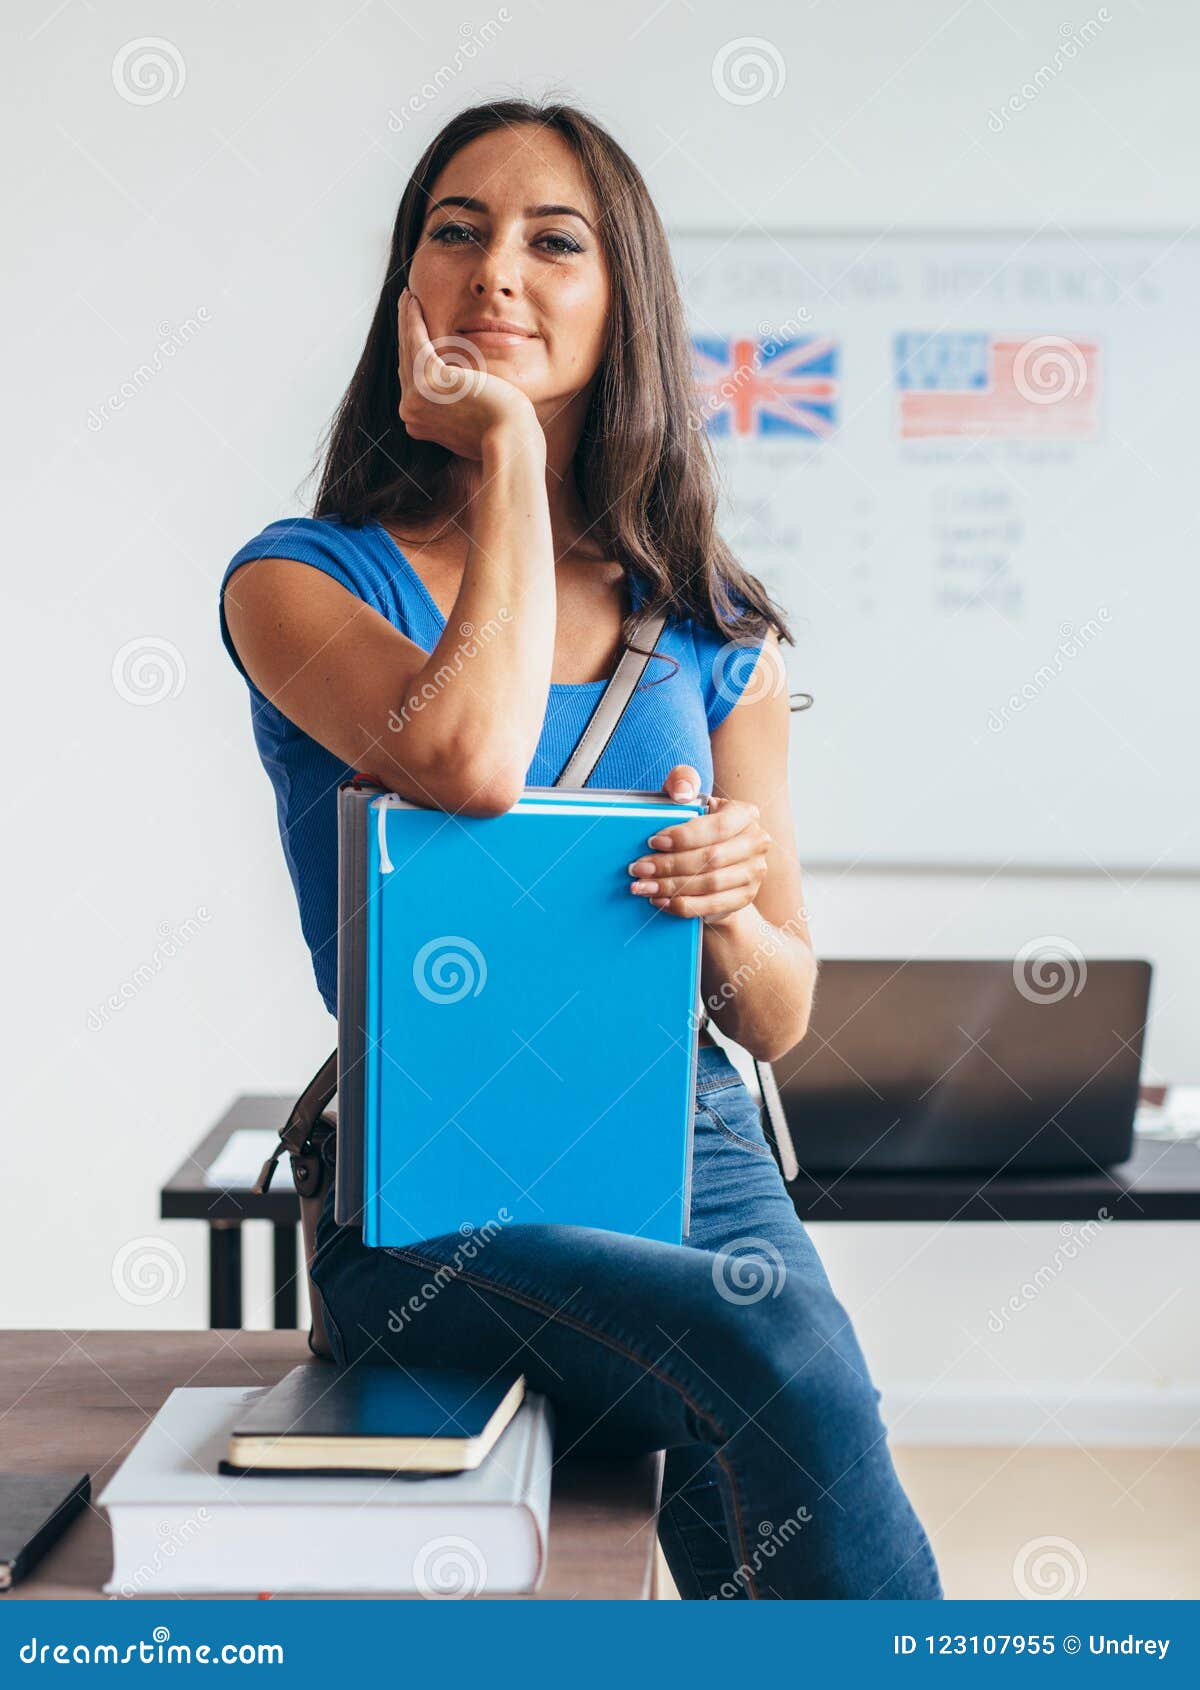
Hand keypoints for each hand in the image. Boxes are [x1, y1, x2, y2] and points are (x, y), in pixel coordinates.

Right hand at [396, 287, 540, 458]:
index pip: (412, 381)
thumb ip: (457, 413)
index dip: (412, 353)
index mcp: (419, 422)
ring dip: (405, 318)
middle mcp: (411, 411)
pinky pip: (416, 340)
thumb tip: (459, 406)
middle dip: (405, 332)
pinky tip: (412, 300)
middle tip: (406, 306)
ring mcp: (416, 397)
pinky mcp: (429, 379)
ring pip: (408, 348)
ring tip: (407, 297)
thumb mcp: (471, 425)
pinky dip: (412, 318)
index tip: (414, 333)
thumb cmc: (502, 433)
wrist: (510, 438)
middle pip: (406, 362)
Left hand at [627, 764, 771, 927]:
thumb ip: (683, 783)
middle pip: (711, 858)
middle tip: (639, 868)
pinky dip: (683, 905)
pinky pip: (712, 905)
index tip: (654, 841)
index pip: (717, 827)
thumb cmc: (698, 826)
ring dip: (671, 887)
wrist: (717, 862)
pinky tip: (660, 900)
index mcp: (745, 814)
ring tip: (643, 886)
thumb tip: (681, 792)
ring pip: (710, 884)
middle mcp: (756, 842)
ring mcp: (754, 872)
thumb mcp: (690, 800)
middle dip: (669, 865)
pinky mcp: (745, 897)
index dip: (684, 836)